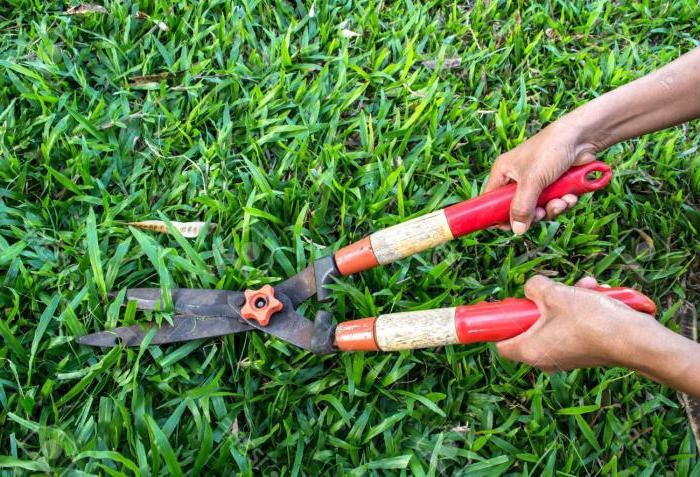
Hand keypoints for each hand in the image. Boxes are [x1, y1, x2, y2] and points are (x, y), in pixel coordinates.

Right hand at [484, 119, 599, 234]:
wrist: (582, 138)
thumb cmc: (550, 150)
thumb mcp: (532, 180)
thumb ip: (522, 207)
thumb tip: (517, 230)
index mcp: (503, 173)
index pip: (491, 200)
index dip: (497, 215)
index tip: (509, 227)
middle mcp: (518, 179)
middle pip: (517, 209)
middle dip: (533, 214)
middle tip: (541, 213)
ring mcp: (537, 183)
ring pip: (538, 209)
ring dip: (552, 209)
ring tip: (562, 201)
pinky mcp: (554, 186)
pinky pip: (554, 204)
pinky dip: (563, 203)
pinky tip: (570, 196)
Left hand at [496, 275, 655, 372]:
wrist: (635, 340)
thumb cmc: (592, 320)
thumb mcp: (555, 293)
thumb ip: (534, 287)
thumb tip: (531, 288)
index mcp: (530, 351)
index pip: (501, 344)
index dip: (501, 324)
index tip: (507, 308)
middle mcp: (545, 360)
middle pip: (530, 327)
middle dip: (543, 302)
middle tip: (552, 290)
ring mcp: (566, 358)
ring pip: (555, 322)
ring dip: (567, 300)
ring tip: (584, 287)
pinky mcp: (584, 353)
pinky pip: (573, 327)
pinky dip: (581, 310)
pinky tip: (596, 293)